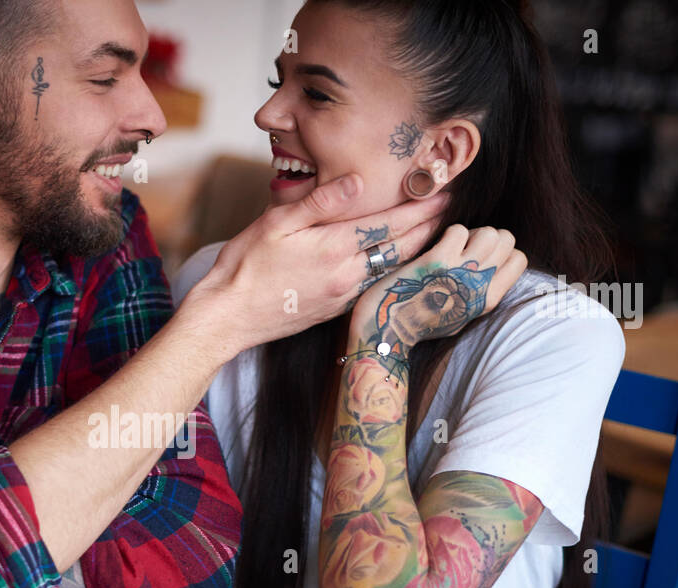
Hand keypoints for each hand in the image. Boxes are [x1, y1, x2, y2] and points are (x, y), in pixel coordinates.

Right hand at [188, 175, 448, 357]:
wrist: (228, 317)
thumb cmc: (245, 266)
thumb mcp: (276, 223)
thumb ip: (320, 201)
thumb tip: (357, 180)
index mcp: (334, 247)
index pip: (389, 223)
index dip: (419, 208)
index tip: (443, 193)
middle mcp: (346, 274)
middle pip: (400, 248)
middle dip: (427, 226)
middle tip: (449, 209)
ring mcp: (342, 295)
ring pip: (391, 269)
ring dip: (416, 250)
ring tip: (432, 232)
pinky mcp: (335, 310)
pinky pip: (374, 285)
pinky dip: (394, 270)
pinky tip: (398, 262)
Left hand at [348, 224, 526, 351]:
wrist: (388, 331)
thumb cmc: (423, 320)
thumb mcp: (463, 314)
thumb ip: (482, 292)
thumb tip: (496, 264)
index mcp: (488, 300)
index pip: (519, 259)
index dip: (501, 251)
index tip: (481, 257)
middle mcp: (479, 286)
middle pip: (507, 239)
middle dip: (487, 236)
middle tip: (466, 249)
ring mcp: (460, 272)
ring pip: (489, 231)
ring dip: (470, 233)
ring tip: (452, 248)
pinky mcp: (437, 261)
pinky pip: (458, 230)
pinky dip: (448, 233)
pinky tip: (435, 248)